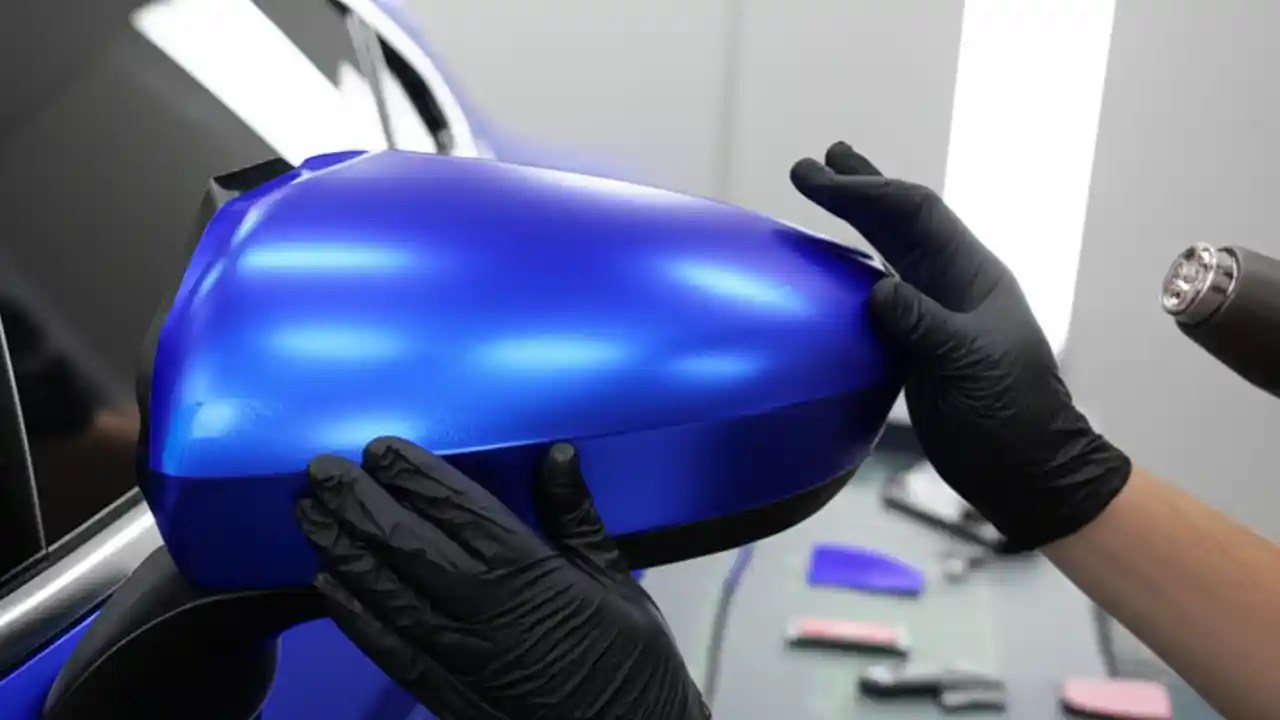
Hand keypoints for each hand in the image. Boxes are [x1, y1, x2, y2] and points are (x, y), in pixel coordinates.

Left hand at [295, 437, 707, 719]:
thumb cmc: (633, 664)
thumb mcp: (618, 581)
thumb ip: (578, 517)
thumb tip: (558, 455)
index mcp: (530, 573)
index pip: (458, 509)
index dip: (414, 476)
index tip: (380, 448)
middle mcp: (484, 611)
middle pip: (406, 545)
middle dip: (359, 504)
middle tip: (322, 470)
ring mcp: (461, 656)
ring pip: (386, 593)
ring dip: (343, 550)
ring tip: (309, 516)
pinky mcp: (449, 696)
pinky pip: (390, 650)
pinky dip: (354, 617)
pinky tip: (328, 586)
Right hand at [791, 142, 1130, 549]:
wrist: (1026, 468)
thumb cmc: (1011, 414)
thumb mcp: (969, 364)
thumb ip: (924, 323)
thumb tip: (878, 288)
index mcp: (972, 276)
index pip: (917, 215)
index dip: (871, 189)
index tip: (825, 175)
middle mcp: (951, 285)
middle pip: (900, 222)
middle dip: (858, 190)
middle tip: (815, 164)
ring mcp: (933, 314)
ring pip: (889, 254)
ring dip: (855, 223)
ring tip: (821, 192)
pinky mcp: (915, 347)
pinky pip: (880, 296)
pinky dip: (853, 273)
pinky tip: (832, 267)